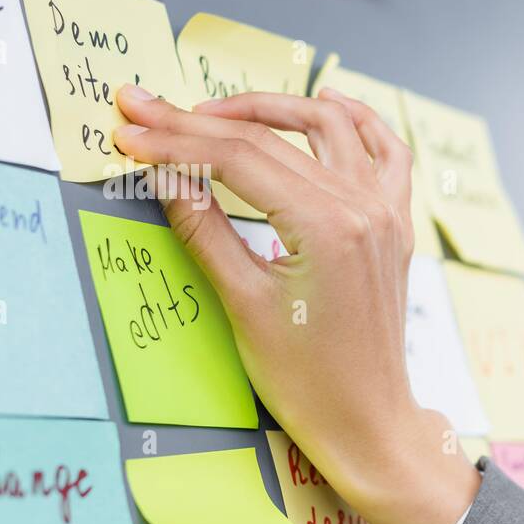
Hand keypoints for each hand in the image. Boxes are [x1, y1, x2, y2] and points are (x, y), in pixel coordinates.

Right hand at [113, 83, 479, 523]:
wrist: (366, 420)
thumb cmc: (306, 379)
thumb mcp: (243, 303)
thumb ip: (203, 228)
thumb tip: (163, 173)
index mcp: (328, 227)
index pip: (239, 159)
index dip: (176, 140)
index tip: (129, 128)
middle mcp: (365, 209)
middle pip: (273, 140)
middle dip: (201, 121)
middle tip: (146, 108)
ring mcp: (387, 214)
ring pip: (330, 129)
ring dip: (272, 108)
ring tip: (215, 109)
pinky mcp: (395, 226)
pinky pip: (387, 154)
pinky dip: (358, 122)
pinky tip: (328, 103)